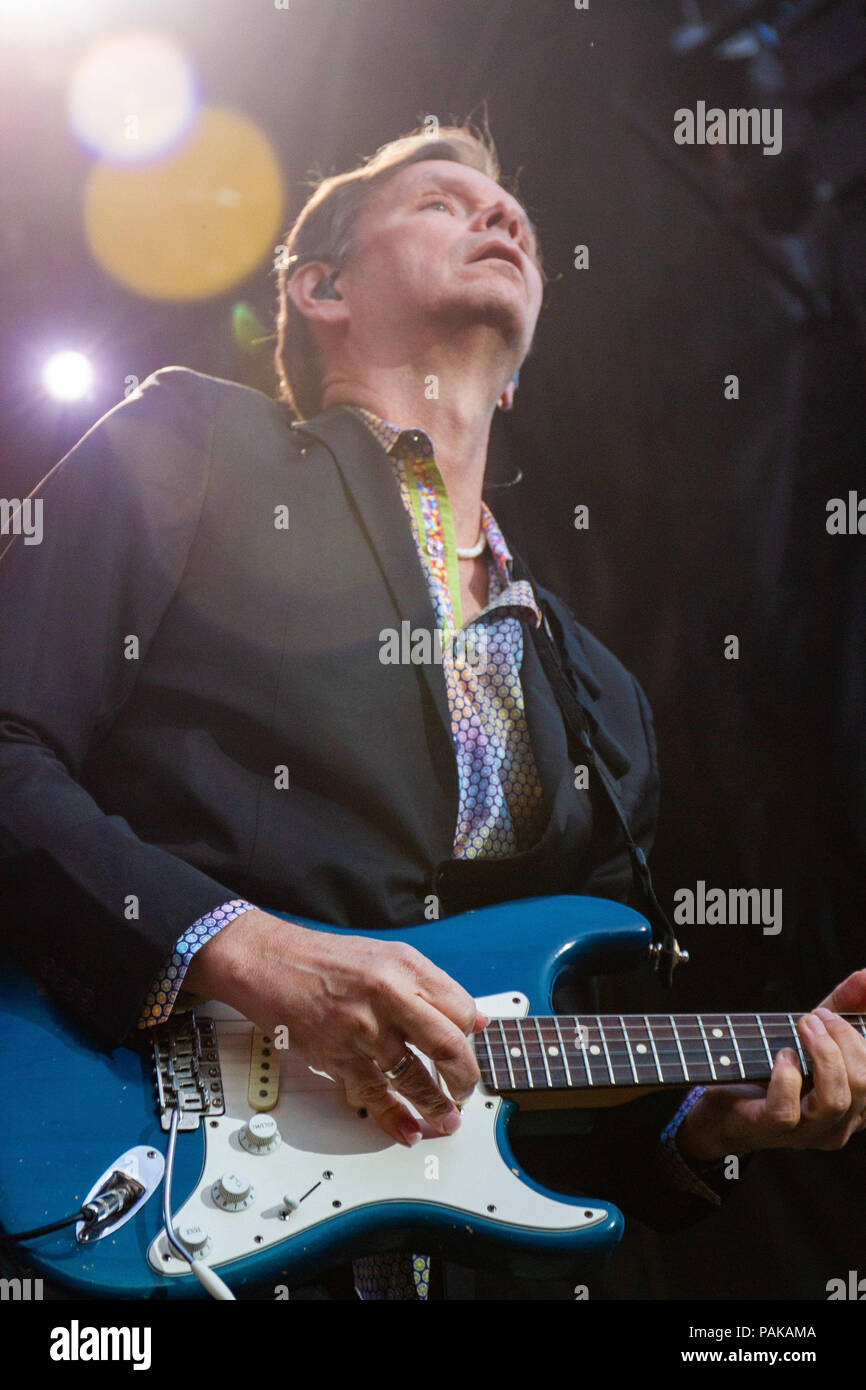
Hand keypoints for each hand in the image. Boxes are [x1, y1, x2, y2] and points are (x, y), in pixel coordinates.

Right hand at [183, 908, 485, 1147]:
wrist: (271, 964)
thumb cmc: (326, 960)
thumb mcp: (388, 955)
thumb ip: (431, 984)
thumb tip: (472, 1019)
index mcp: (406, 967)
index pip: (460, 1008)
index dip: (469, 1033)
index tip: (468, 1046)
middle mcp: (389, 997)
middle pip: (447, 1046)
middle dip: (465, 1077)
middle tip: (466, 1089)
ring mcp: (364, 1031)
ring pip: (415, 1080)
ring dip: (437, 1107)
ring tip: (447, 1119)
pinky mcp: (340, 1058)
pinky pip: (376, 1097)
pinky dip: (395, 1120)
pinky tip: (408, 1130)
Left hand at [676, 969, 865, 1161]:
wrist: (726, 1103)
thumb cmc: (775, 1066)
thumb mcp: (814, 1031)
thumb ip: (844, 1004)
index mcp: (856, 1104)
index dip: (863, 1037)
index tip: (834, 1013)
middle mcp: (838, 1124)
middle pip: (863, 1084)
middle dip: (843, 1038)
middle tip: (815, 1016)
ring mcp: (806, 1132)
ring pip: (834, 1099)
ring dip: (821, 1053)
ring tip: (803, 1027)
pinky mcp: (771, 1129)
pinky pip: (787, 1110)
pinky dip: (785, 1077)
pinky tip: (781, 1056)